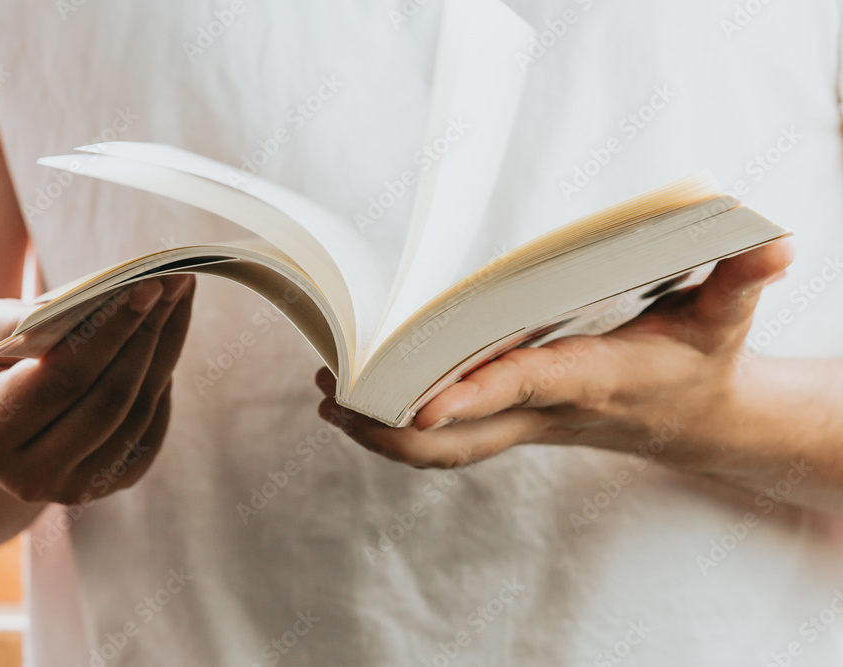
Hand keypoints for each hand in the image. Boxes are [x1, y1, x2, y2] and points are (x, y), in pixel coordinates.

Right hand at [0, 275, 193, 502]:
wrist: (1, 431)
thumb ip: (11, 322)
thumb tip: (77, 304)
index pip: (63, 378)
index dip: (109, 331)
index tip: (145, 284)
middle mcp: (33, 474)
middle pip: (110, 395)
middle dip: (147, 332)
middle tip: (174, 279)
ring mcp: (80, 486)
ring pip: (140, 409)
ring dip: (166, 347)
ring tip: (178, 295)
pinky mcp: (117, 481)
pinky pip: (154, 422)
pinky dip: (165, 374)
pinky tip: (169, 332)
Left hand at [317, 241, 794, 469]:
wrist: (699, 423)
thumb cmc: (699, 365)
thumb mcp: (724, 318)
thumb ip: (740, 279)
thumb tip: (775, 242)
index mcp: (587, 379)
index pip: (520, 387)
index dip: (471, 394)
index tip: (418, 400)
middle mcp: (545, 410)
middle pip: (458, 438)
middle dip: (391, 427)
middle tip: (334, 393)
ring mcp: (526, 425)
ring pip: (444, 448)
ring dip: (383, 431)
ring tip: (329, 397)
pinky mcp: (517, 424)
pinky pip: (450, 439)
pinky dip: (404, 428)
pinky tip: (368, 403)